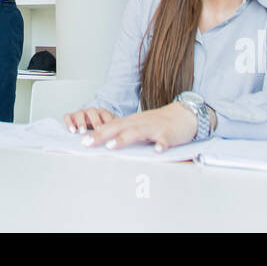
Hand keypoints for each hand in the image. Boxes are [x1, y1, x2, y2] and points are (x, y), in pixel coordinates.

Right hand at [64, 107, 114, 133]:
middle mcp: (90, 112)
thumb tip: (119, 138)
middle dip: (95, 121)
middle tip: (97, 130)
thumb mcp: (108, 127)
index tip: (110, 129)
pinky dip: (69, 123)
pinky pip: (67, 117)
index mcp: (101, 112)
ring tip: (83, 132)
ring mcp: (80, 113)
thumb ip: (112, 129)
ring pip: (80, 114)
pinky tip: (72, 131)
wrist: (87, 122)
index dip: (107, 120)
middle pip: (92, 112)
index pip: (104, 114)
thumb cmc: (99, 127)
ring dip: (82, 123)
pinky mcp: (70, 117)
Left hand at [80, 102, 199, 152]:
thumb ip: (125, 131)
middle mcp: (140, 123)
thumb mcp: (139, 125)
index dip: (97, 133)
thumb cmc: (159, 122)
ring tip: (111, 146)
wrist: (183, 115)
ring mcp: (154, 128)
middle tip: (88, 143)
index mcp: (132, 122)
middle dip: (102, 135)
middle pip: (119, 127)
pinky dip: (160, 145)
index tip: (83, 141)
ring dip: (123, 139)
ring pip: (137, 132)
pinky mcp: (167, 134)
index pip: (111, 126)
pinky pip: (164, 140)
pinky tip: (157, 151)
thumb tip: (106, 140)